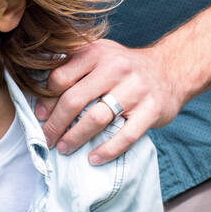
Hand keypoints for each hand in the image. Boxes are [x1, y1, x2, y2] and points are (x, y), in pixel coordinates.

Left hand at [34, 38, 185, 163]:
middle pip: (74, 100)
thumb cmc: (124, 68)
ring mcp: (135, 90)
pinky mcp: (152, 110)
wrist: (170, 69)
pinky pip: (125, 136)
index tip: (40, 117)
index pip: (60, 78)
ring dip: (75, 138)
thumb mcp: (99, 56)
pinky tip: (93, 158)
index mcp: (97, 53)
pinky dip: (107, 151)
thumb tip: (41, 100)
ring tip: (65, 148)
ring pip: (96, 119)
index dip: (46, 101)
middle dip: (56, 124)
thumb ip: (72, 69)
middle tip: (47, 139)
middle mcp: (115, 68)